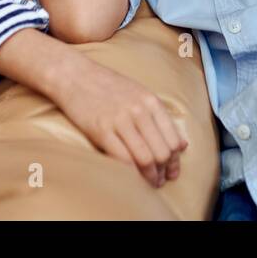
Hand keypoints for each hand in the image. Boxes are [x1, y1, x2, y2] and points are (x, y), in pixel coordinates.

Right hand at [51, 57, 187, 188]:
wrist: (74, 75)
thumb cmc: (106, 86)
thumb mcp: (139, 93)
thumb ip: (160, 117)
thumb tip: (182, 145)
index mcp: (151, 101)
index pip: (173, 139)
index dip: (175, 161)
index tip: (172, 171)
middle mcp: (139, 110)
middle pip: (162, 152)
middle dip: (164, 171)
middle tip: (160, 180)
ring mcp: (120, 120)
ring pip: (146, 158)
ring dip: (150, 176)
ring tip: (149, 182)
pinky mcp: (101, 130)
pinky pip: (122, 158)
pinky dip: (131, 172)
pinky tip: (132, 177)